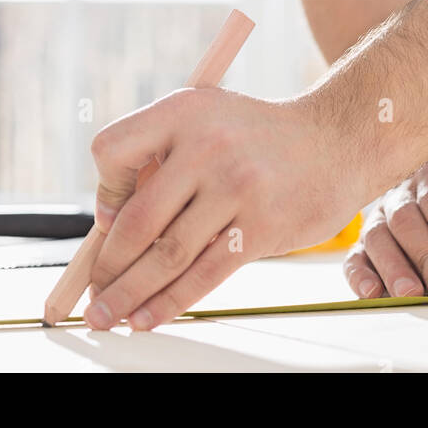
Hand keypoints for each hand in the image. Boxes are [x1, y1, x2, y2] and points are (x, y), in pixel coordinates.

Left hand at [83, 86, 360, 330]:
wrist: (334, 139)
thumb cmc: (259, 138)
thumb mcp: (206, 119)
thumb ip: (162, 158)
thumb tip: (109, 227)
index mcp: (183, 110)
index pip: (113, 151)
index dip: (103, 192)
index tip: (108, 224)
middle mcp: (206, 143)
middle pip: (137, 220)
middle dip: (107, 268)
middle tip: (92, 298)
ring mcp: (236, 185)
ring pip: (167, 255)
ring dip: (130, 295)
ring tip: (109, 316)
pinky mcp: (262, 224)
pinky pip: (204, 274)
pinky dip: (169, 302)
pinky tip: (149, 316)